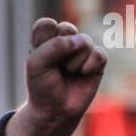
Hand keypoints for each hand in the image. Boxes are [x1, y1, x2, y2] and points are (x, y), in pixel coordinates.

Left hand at [5, 18, 106, 135]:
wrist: (54, 110)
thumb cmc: (42, 86)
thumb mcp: (37, 64)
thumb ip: (54, 46)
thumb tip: (81, 41)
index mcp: (44, 39)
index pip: (46, 24)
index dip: (43, 40)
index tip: (39, 57)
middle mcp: (63, 41)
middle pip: (66, 28)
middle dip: (60, 49)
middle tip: (55, 66)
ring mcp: (81, 50)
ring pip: (84, 41)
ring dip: (74, 61)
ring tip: (68, 72)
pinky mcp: (96, 61)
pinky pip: (98, 53)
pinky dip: (89, 65)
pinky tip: (83, 73)